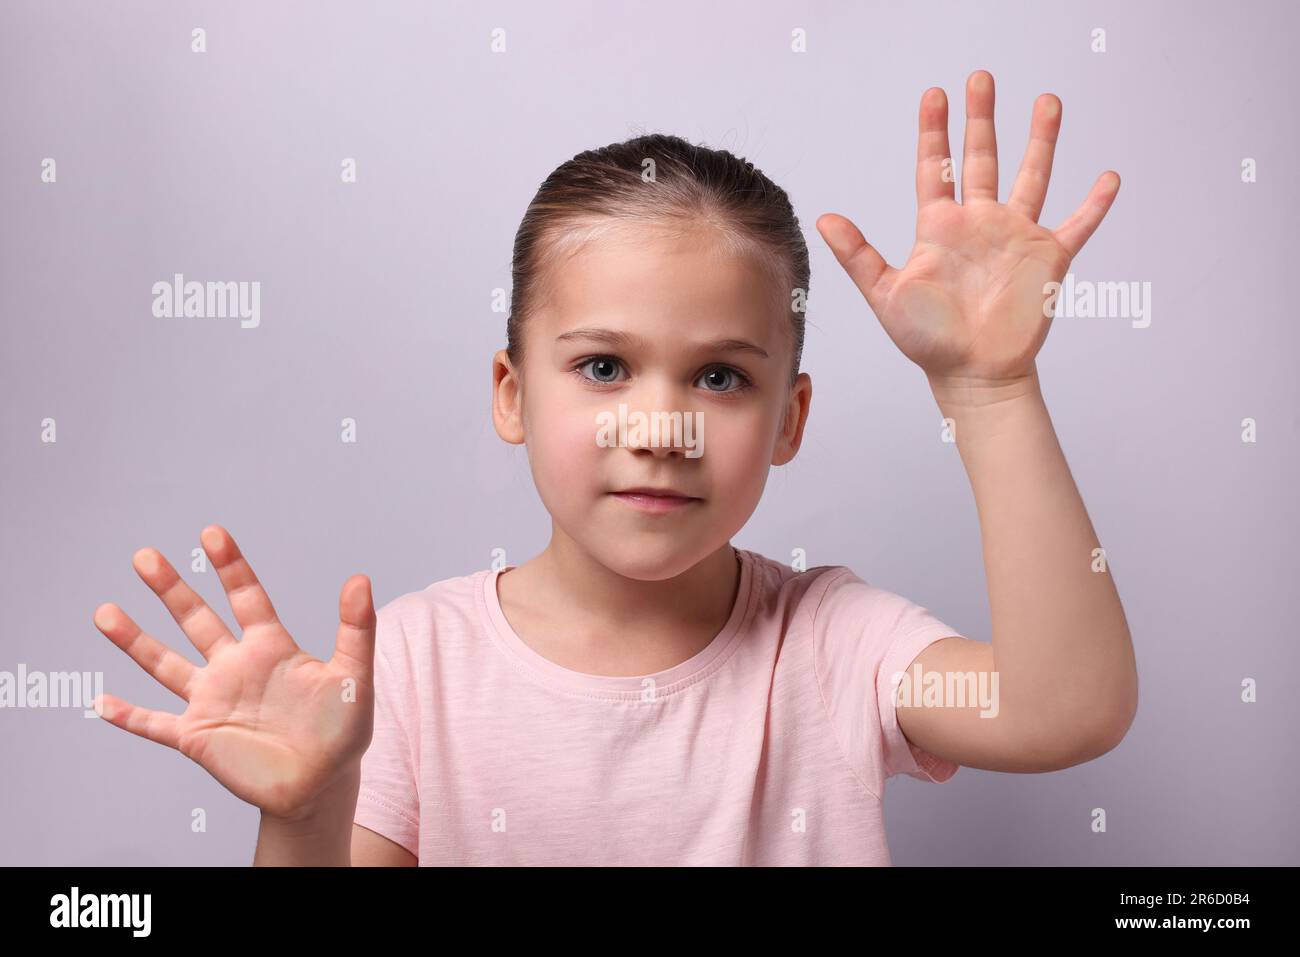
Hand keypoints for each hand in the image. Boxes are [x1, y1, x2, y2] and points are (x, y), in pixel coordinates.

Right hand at [91, 525, 376, 820]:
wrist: (321, 785)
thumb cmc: (340, 730)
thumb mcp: (354, 676)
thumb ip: (357, 629)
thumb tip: (361, 578)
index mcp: (270, 648)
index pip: (247, 597)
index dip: (231, 566)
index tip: (213, 533)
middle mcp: (235, 667)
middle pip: (196, 620)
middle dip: (171, 589)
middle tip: (145, 557)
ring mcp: (212, 700)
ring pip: (165, 664)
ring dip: (136, 640)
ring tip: (105, 612)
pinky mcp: (197, 737)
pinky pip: (155, 725)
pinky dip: (128, 716)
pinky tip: (101, 701)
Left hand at [817, 70, 1119, 384]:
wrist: (972, 374)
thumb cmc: (927, 340)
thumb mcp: (886, 294)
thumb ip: (858, 255)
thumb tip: (826, 217)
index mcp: (940, 228)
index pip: (935, 167)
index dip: (933, 131)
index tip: (934, 94)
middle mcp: (978, 224)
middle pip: (981, 158)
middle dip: (981, 118)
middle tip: (980, 78)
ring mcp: (1015, 237)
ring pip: (1031, 176)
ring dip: (1040, 140)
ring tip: (1047, 101)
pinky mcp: (1046, 259)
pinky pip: (1076, 225)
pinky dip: (1094, 204)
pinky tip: (1109, 177)